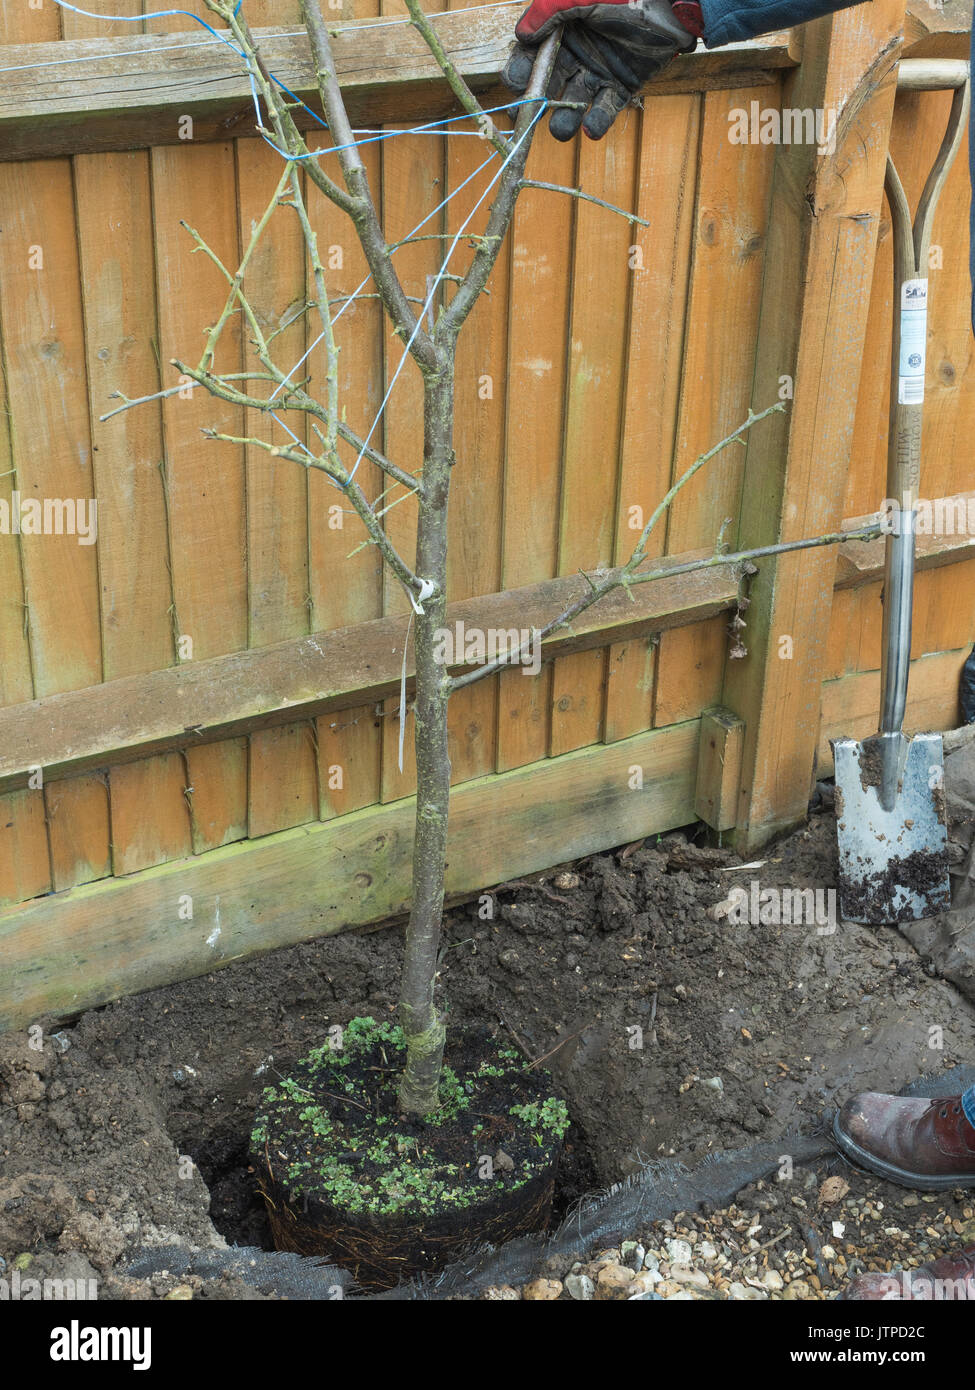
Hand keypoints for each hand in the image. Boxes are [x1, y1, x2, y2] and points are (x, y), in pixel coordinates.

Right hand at [502, 0, 697, 141]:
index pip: (531, 54)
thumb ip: (548, 11)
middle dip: (535, 104)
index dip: (520, 70)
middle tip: (526, 120)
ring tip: (561, 130)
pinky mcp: (622, 85)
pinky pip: (606, 108)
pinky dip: (598, 121)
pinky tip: (591, 129)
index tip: (515, 84)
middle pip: (548, 83)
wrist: (669, 2)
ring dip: (564, 119)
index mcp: (561, 30)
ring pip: (574, 102)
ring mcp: (599, 70)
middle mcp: (576, 52)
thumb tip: (522, 35)